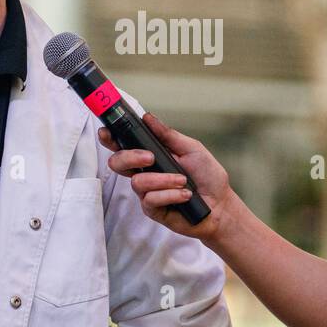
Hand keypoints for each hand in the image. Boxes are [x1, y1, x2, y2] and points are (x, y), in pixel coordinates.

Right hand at [98, 112, 238, 242]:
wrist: (220, 205)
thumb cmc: (208, 176)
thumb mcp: (191, 148)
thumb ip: (168, 135)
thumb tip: (147, 117)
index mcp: (151, 155)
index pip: (124, 145)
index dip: (110, 138)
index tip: (106, 131)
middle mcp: (145, 172)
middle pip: (117, 162)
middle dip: (130, 157)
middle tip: (150, 157)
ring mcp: (147, 192)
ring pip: (137, 182)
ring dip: (163, 180)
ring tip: (183, 181)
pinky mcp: (152, 209)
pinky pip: (151, 200)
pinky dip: (170, 195)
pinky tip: (185, 196)